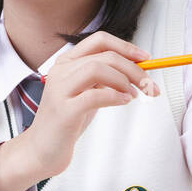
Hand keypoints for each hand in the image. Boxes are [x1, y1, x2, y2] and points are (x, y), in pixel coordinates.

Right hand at [23, 30, 160, 177]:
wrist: (42, 150)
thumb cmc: (67, 121)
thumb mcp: (86, 92)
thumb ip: (104, 78)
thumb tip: (137, 70)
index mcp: (66, 62)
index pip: (99, 40)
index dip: (126, 46)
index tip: (146, 59)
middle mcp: (61, 71)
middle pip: (105, 56)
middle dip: (133, 68)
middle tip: (149, 84)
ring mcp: (60, 90)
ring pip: (97, 69)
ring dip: (123, 80)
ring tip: (133, 95)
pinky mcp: (64, 111)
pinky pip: (93, 96)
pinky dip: (114, 97)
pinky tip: (124, 102)